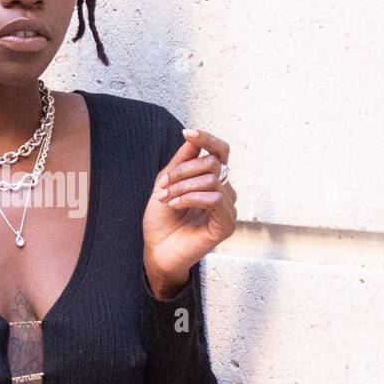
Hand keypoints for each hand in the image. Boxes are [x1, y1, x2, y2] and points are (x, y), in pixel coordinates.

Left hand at [143, 127, 236, 298]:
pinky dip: (191, 197)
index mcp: (211, 180)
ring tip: (166, 199)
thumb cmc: (161, 221)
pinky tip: (176, 206)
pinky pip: (214, 198)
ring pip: (212, 179)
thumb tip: (191, 138)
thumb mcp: (166, 184)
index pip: (220, 152)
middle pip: (213, 163)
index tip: (187, 132)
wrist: (156, 251)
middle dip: (183, 171)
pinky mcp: (227, 224)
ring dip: (182, 186)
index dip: (207, 139)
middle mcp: (224, 192)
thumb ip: (181, 162)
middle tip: (163, 187)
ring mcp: (227, 208)